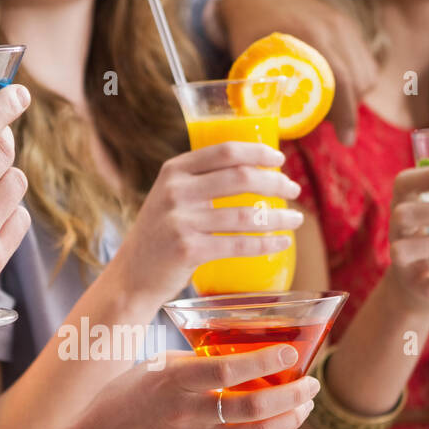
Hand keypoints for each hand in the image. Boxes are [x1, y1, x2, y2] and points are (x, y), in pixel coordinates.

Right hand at [66, 344, 318, 428]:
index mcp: (172, 382)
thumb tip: (235, 352)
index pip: (225, 370)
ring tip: (306, 404)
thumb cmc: (122, 401)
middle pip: (251, 407)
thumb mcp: (150, 368)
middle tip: (310, 380)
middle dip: (290, 394)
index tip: (290, 350)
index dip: (262, 361)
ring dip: (290, 419)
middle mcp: (186, 415)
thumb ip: (191, 362)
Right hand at [111, 142, 302, 301]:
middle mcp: (175, 191)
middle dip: (276, 183)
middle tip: (293, 191)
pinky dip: (266, 244)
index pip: (225, 151)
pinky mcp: (188, 250)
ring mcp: (181, 221)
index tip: (280, 160)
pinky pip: (239, 245)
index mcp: (174, 171)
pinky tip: (282, 242)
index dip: (258, 152)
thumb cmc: (160, 237)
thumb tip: (253, 171)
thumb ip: (200, 182)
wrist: (132, 277)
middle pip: (241, 178)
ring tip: (296, 219)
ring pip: (245, 215)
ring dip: (279, 217)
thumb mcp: (170, 198)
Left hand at [218, 0, 377, 145]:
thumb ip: (256, 90)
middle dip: (350, 109)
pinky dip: (358, 79)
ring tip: (328, 104)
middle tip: (330, 125)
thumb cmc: (248, 29)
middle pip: (360, 79)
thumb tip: (268, 131)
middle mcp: (334, 26)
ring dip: (355, 95)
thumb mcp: (246, 58)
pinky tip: (337, 87)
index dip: (346, 113)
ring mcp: (344, 23)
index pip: (341, 79)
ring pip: (367, 72)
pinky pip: (366, 60)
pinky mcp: (348, 25)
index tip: (345, 140)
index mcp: (310, 34)